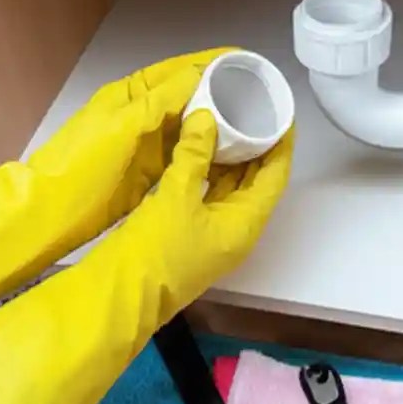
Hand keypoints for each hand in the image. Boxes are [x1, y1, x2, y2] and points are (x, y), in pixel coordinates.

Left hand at [0, 48, 231, 336]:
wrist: (47, 214)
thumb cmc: (78, 169)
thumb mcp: (120, 129)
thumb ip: (158, 103)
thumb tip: (197, 75)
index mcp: (128, 95)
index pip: (177, 70)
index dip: (210, 61)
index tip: (245, 58)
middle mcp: (138, 114)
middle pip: (186, 95)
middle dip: (220, 90)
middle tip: (258, 91)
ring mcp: (142, 143)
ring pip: (187, 125)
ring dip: (216, 121)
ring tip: (253, 119)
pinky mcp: (147, 171)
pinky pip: (183, 153)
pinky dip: (205, 150)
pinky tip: (228, 153)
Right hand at [0, 112, 293, 403]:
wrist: (120, 294)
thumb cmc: (156, 250)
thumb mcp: (176, 196)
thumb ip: (193, 154)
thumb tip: (206, 117)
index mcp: (244, 224)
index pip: (275, 176)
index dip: (282, 144)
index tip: (283, 113)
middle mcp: (235, 230)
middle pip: (257, 181)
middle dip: (258, 146)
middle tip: (254, 109)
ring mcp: (213, 234)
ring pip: (231, 187)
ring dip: (232, 157)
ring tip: (228, 119)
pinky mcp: (191, 234)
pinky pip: (210, 194)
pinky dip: (209, 170)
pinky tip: (199, 147)